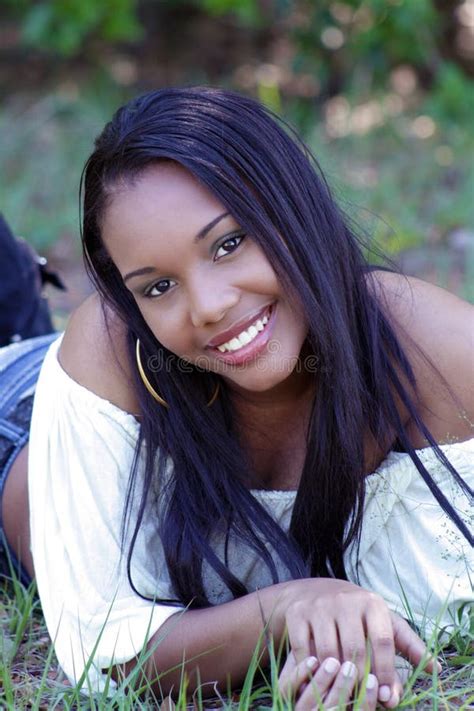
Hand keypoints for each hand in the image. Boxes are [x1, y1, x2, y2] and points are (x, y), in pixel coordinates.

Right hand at [275, 578, 438, 707]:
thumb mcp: (384, 622)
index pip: (383, 641)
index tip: (389, 697)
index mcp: (371, 602)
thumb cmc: (357, 613)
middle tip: (365, 699)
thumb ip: (408, 646)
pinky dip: (310, 670)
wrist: (314, 591)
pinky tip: (318, 680)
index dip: (386, 672)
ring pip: (328, 653)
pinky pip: (303, 650)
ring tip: (343, 692)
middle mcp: (345, 600)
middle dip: (361, 680)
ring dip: (335, 678)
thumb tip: (435, 669)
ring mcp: (319, 606)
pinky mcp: (298, 614)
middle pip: (355, 650)